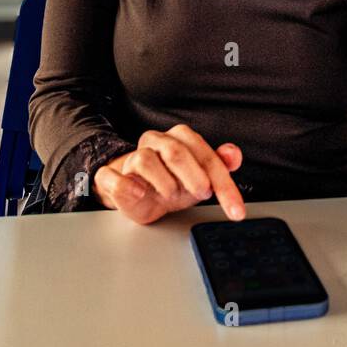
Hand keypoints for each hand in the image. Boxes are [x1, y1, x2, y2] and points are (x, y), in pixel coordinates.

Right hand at [94, 124, 245, 224]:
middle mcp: (156, 142)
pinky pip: (114, 177)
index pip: (205, 154)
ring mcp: (131, 158)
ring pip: (145, 160)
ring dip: (164, 183)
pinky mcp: (112, 175)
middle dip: (195, 176)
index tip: (235, 209)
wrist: (140, 197)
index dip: (223, 182)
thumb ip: (220, 166)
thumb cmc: (173, 183)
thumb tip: (233, 154)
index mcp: (180, 138)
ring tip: (170, 195)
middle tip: (203, 194)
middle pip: (176, 152)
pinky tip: (140, 193)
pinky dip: (126, 186)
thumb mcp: (201, 178)